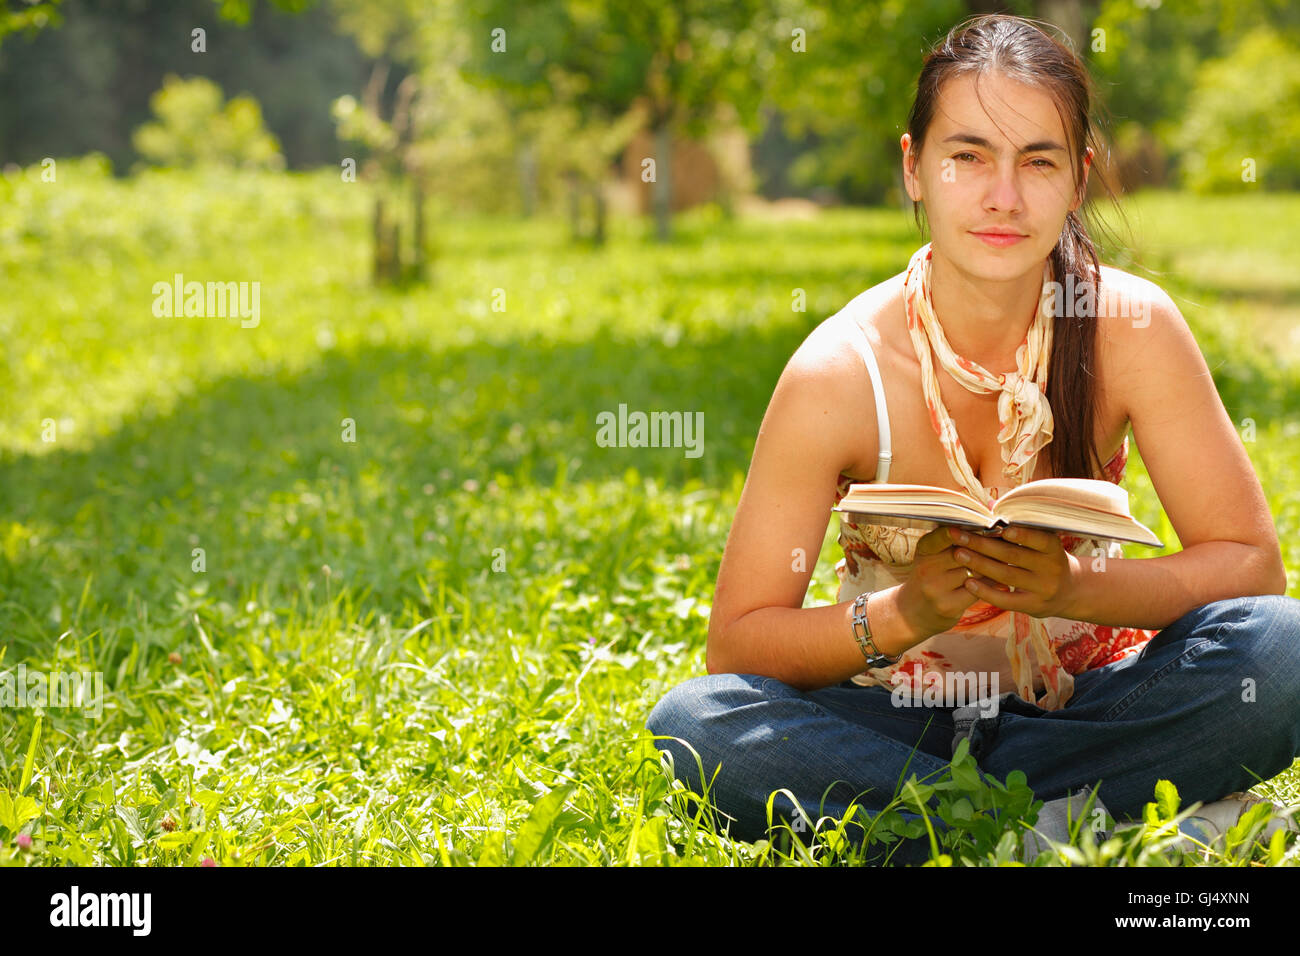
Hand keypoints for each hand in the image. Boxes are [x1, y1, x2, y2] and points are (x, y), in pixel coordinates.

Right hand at [898, 524, 1003, 639]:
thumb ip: (951, 543)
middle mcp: (926, 567)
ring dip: (994, 566)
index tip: (990, 525)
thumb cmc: (931, 578)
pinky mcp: (947, 606)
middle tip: (1010, 542)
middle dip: (988, 548)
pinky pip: (977, 591)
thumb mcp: (931, 557)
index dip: (969, 531)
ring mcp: (935, 588)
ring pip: (975, 572)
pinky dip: (991, 585)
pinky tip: (1002, 582)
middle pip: (967, 552)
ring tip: (1010, 560)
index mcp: (924, 550)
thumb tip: (988, 528)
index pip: (947, 534)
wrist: (912, 614)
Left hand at [947, 524, 1080, 618]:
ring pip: (1006, 575)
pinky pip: (1006, 600)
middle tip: (959, 535)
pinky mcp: (1032, 606)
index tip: (1000, 527)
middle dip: (983, 544)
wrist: (1069, 593)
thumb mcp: (1041, 542)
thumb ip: (1017, 525)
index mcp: (1054, 549)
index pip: (1039, 539)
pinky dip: (986, 591)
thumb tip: (989, 503)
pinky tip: (968, 583)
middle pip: (1013, 555)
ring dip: (979, 564)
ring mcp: (1042, 589)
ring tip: (958, 554)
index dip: (1022, 534)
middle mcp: (1051, 569)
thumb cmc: (1045, 559)